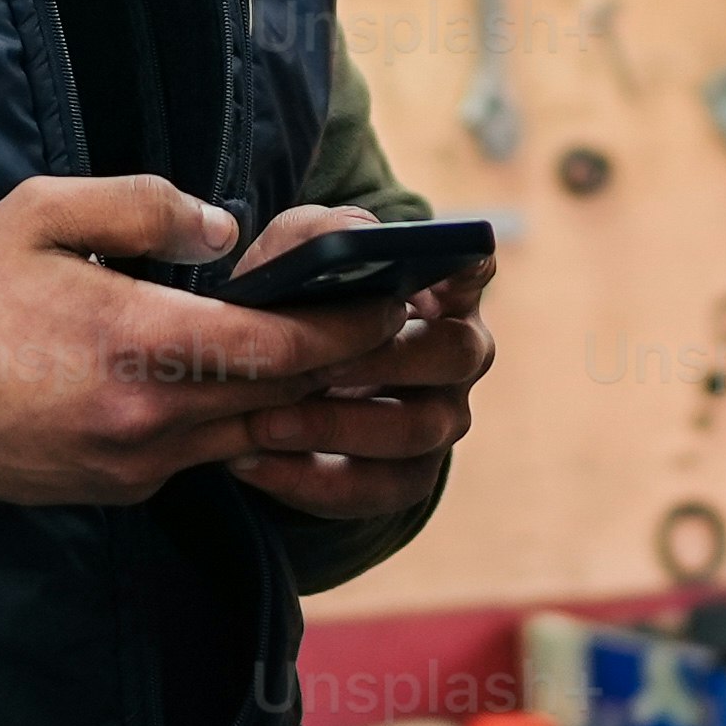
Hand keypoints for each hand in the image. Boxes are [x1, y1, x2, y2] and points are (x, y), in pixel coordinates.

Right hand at [0, 176, 408, 507]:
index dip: (348, 326)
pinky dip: (234, 420)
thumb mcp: (43, 213)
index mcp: (139, 340)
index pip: (280, 346)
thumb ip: (143, 207)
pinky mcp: (124, 489)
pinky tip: (238, 384)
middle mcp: (150, 416)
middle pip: (283, 394)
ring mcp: (139, 463)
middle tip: (384, 321)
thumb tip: (224, 227)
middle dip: (341, 359)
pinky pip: (204, 454)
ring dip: (293, 394)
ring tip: (327, 349)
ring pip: (252, 431)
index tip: (387, 298)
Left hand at [212, 205, 497, 528]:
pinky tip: (252, 461)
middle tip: (317, 362)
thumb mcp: (295, 255)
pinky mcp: (406, 477)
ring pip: (415, 431)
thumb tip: (352, 241)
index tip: (438, 270)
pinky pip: (374, 490)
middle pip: (453, 355)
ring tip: (263, 422)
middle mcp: (458, 355)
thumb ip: (321, 236)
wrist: (269, 380)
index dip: (465, 267)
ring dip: (335, 427)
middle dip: (384, 358)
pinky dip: (309, 481)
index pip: (474, 268)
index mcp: (443, 291)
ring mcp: (439, 420)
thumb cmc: (296, 303)